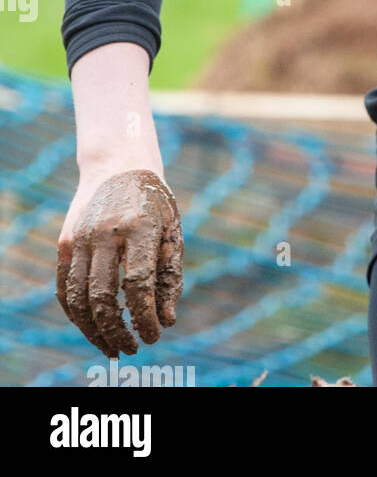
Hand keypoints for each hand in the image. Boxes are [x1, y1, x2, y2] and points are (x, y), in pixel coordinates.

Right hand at [56, 167, 182, 356]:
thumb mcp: (172, 231)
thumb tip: (167, 321)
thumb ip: (170, 276)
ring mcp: (81, 237)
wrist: (119, 166)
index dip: (144, 317)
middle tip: (131, 349)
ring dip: (93, 330)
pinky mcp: (65, 242)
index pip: (138, 284)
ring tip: (111, 347)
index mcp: (140, 226)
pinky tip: (92, 328)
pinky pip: (65, 288)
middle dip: (117, 330)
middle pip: (103, 296)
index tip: (153, 337)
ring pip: (78, 297)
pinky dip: (76, 314)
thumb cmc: (154, 203)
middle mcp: (106, 232)